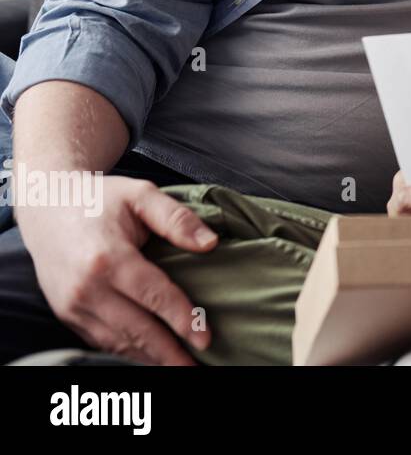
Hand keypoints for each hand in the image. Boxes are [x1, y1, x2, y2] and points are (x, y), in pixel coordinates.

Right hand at [18, 175, 218, 364]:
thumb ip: (177, 218)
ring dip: (149, 358)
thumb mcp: (141, 195)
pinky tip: (150, 356)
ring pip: (117, 342)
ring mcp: (72, 305)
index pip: (153, 297)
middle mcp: (86, 288)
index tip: (205, 338)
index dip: (182, 319)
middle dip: (169, 352)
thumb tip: (210, 244)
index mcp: (107, 258)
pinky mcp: (66, 314)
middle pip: (136, 329)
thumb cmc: (99, 199)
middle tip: (197, 367)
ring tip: (179, 366)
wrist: (47, 206)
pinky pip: (101, 341)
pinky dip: (126, 352)